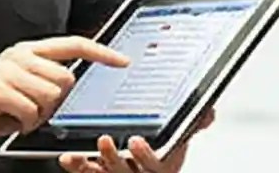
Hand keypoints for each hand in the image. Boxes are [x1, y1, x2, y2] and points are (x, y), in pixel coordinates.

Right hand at [0, 36, 129, 153]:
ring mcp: (7, 69)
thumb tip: (76, 81)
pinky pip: (33, 111)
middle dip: (55, 103)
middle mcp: (19, 55)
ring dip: (40, 115)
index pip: (73, 44)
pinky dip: (26, 124)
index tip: (123, 60)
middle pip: (66, 78)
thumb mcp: (24, 88)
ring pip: (52, 96)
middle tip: (32, 109)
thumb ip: (47, 79)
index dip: (101, 52)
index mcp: (28, 51)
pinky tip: (9, 121)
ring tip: (18, 115)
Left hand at [58, 108, 215, 172]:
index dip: (145, 156)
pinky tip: (68, 157)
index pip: (155, 166)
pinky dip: (77, 167)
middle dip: (113, 158)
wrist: (143, 167)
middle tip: (105, 139)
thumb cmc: (160, 154)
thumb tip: (210, 111)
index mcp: (161, 167)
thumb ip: (193, 125)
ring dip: (93, 162)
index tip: (136, 141)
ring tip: (83, 149)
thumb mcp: (180, 142)